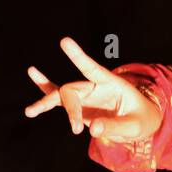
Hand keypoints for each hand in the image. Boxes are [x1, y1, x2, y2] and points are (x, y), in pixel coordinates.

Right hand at [23, 36, 161, 140]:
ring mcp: (86, 96)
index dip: (78, 56)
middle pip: (73, 90)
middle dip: (71, 109)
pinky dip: (44, 98)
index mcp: (112, 83)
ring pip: (61, 95)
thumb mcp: (135, 125)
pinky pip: (59, 100)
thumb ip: (115, 126)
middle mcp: (95, 86)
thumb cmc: (141, 120)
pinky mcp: (80, 106)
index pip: (92, 68)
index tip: (64, 41)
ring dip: (45, 103)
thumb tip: (91, 128)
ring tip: (29, 111)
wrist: (141, 124)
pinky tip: (30, 107)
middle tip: (75, 130)